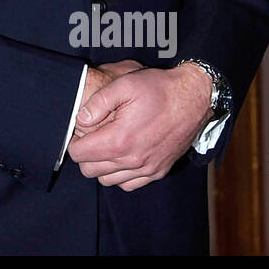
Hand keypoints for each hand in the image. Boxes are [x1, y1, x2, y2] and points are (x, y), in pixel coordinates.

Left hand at [66, 62, 213, 190]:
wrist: (194, 99)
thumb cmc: (159, 89)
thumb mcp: (125, 84)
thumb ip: (98, 102)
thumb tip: (80, 120)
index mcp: (119, 140)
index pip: (79, 154)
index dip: (74, 141)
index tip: (80, 131)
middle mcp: (132, 160)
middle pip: (90, 170)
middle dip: (85, 154)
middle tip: (92, 137)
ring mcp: (147, 169)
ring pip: (108, 180)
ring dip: (101, 166)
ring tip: (106, 145)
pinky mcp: (158, 171)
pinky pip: (129, 184)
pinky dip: (120, 175)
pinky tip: (122, 156)